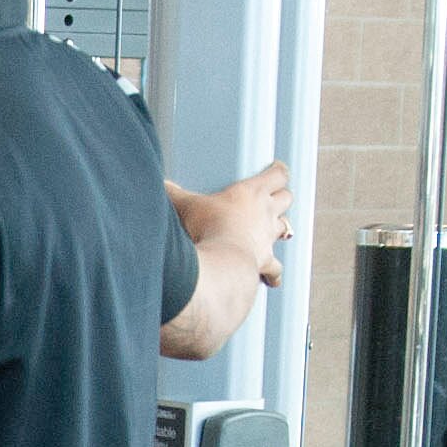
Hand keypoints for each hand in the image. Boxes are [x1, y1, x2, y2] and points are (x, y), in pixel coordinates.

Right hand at [169, 161, 292, 289]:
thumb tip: (161, 185)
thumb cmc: (207, 229)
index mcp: (252, 192)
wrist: (221, 262)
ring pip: (285, 228)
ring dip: (281, 229)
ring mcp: (268, 238)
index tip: (277, 168)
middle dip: (282, 197)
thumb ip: (175, 195)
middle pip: (286, 198)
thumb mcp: (187, 207)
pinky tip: (273, 278)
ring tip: (277, 232)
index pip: (276, 175)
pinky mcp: (265, 262)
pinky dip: (274, 272)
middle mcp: (266, 213)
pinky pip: (276, 268)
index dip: (277, 171)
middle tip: (276, 198)